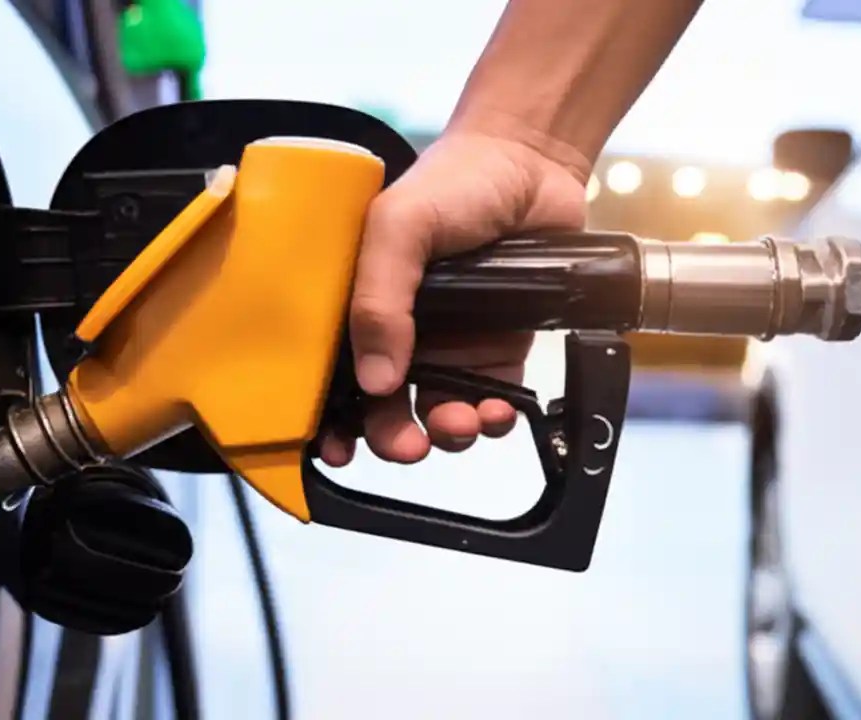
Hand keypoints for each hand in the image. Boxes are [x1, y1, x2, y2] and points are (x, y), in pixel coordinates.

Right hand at [319, 129, 587, 465]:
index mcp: (359, 303)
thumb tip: (377, 382)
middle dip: (392, 438)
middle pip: (383, 407)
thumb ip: (379, 299)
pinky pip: (491, 400)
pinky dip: (494, 418)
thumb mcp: (397, 227)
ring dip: (449, 432)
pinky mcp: (499, 348)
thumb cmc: (455, 182)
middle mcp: (401, 330)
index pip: (330, 373)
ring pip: (439, 412)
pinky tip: (500, 410)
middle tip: (410, 446)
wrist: (533, 162)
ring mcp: (451, 343)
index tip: (335, 448)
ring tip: (464, 421)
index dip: (327, 419)